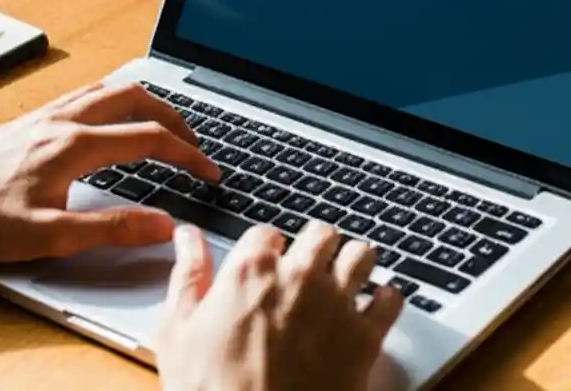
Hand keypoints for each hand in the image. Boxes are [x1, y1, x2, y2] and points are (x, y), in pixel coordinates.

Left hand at [0, 82, 219, 261]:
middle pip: (136, 98)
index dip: (189, 155)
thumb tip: (161, 224)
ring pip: (111, 89)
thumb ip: (111, 230)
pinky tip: (114, 119)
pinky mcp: (32, 119)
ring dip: (146, 103)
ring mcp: (45, 114)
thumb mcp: (49, 238)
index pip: (149, 139)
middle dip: (175, 118)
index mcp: (73, 146)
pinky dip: (115, 100)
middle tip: (195, 145)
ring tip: (166, 126)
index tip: (209, 173)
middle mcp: (62, 120)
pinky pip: (86, 94)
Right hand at [156, 222, 404, 390]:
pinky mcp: (365, 337)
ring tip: (347, 277)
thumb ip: (187, 275)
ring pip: (362, 255)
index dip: (267, 248)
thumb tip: (187, 237)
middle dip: (315, 247)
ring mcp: (336, 304)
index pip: (267, 232)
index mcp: (250, 270)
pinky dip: (387, 298)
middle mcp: (298, 277)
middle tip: (309, 266)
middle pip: (321, 235)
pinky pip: (392, 299)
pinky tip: (376, 306)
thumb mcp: (178, 331)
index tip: (267, 262)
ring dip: (354, 263)